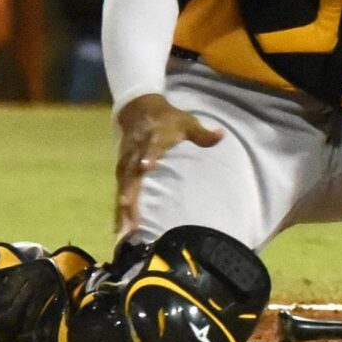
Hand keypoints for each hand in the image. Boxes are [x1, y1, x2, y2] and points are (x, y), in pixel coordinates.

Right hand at [113, 94, 224, 239]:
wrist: (140, 110)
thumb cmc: (169, 120)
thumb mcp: (187, 122)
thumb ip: (203, 134)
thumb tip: (222, 135)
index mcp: (154, 138)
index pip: (151, 147)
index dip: (148, 155)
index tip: (145, 167)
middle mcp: (136, 152)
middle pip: (132, 173)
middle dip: (129, 193)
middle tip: (128, 212)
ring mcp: (127, 163)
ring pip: (123, 187)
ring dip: (122, 209)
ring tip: (124, 230)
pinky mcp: (122, 172)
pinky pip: (120, 192)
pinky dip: (119, 210)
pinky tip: (119, 229)